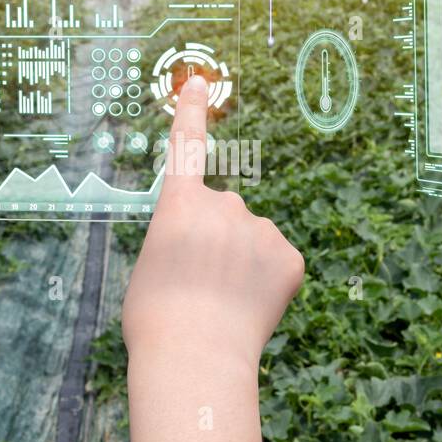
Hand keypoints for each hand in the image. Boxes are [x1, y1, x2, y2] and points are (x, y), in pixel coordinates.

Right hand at [123, 75, 304, 372]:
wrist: (195, 359)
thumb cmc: (158, 322)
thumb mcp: (152, 268)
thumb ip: (180, 241)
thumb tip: (207, 248)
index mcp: (178, 205)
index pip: (185, 146)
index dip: (191, 113)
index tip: (200, 83)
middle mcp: (223, 204)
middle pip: (223, 214)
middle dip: (217, 242)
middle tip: (200, 287)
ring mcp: (260, 228)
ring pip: (253, 241)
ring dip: (242, 265)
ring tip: (222, 305)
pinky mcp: (290, 257)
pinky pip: (279, 264)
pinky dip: (268, 284)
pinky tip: (250, 309)